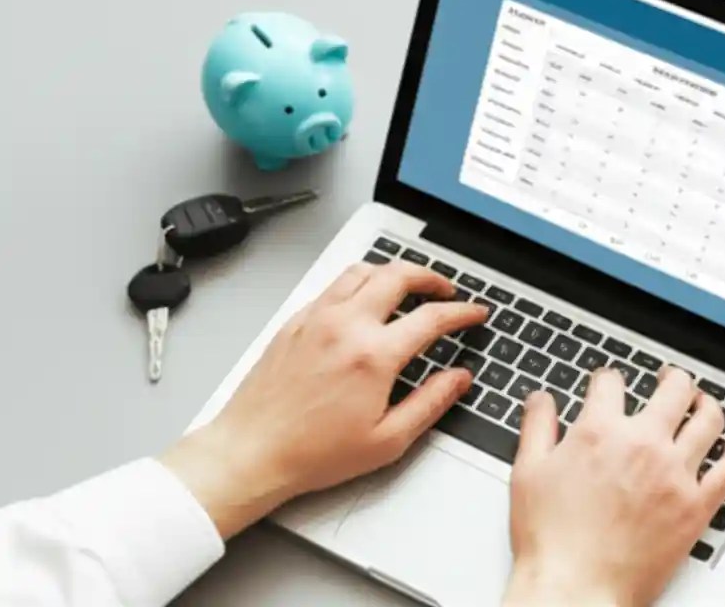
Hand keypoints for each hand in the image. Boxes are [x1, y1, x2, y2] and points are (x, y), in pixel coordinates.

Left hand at [160, 260, 487, 538]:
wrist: (251, 453)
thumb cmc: (312, 453)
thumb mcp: (387, 441)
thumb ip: (431, 403)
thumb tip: (458, 379)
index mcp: (373, 356)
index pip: (432, 317)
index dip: (461, 312)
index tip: (473, 313)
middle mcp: (345, 326)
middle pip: (398, 275)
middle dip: (431, 277)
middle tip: (446, 290)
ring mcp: (316, 318)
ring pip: (363, 271)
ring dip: (393, 271)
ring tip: (408, 285)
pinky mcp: (295, 322)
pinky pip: (334, 286)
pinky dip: (359, 283)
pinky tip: (365, 300)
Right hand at [504, 367, 724, 606]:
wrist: (576, 589)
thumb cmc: (552, 541)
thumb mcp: (528, 472)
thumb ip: (537, 427)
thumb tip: (540, 399)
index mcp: (601, 432)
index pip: (612, 382)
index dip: (607, 378)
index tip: (608, 384)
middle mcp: (644, 445)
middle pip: (674, 389)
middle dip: (671, 377)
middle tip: (669, 379)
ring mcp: (675, 475)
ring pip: (709, 420)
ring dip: (706, 404)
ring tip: (702, 403)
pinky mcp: (696, 507)